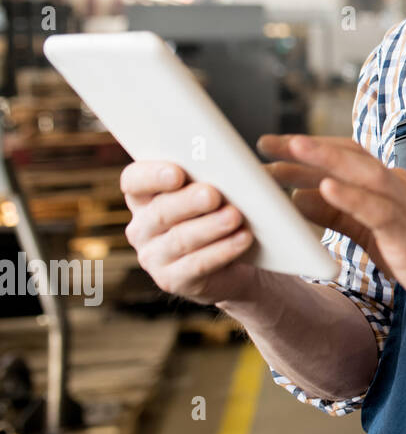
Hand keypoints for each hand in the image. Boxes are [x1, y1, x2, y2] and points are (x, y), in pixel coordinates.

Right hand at [121, 160, 258, 305]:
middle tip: (212, 194)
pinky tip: (242, 238)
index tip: (177, 173)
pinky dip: (222, 251)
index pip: (134, 181)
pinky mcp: (172, 280)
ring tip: (234, 216)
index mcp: (145, 196)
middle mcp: (142, 226)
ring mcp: (154, 256)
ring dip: (209, 227)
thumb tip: (244, 154)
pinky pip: (196, 265)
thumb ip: (219, 171)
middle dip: (188, 202)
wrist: (237, 259)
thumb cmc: (223, 210)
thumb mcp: (219, 188)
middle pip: (159, 211)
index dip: (151, 176)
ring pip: (179, 239)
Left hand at [256, 134, 405, 314]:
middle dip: (306, 148)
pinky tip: (326, 189)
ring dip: (326, 158)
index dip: (306, 152)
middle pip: (348, 156)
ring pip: (362, 173)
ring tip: (293, 148)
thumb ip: (338, 215)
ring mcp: (405, 206)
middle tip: (266, 143)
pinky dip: (352, 196)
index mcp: (387, 187)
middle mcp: (396, 187)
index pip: (343, 159)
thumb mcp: (372, 233)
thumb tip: (299, 198)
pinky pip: (378, 209)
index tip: (269, 149)